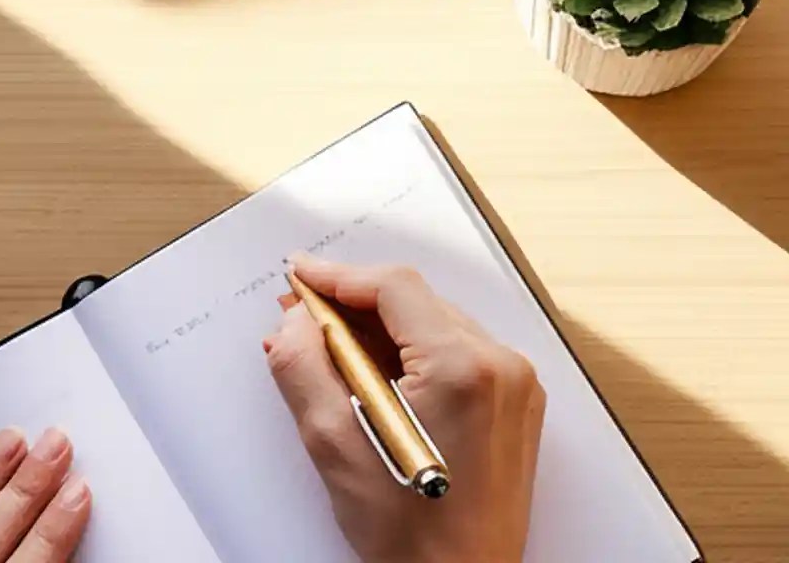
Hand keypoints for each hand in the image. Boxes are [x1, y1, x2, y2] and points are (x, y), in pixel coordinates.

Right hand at [267, 255, 545, 562]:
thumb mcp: (334, 444)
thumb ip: (304, 368)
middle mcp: (501, 367)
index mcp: (464, 369)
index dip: (338, 276)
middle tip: (302, 316)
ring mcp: (515, 386)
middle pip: (415, 302)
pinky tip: (372, 374)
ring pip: (434, 324)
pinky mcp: (513, 405)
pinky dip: (410, 353)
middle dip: (353, 304)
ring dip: (380, 329)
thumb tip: (295, 322)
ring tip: (330, 351)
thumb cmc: (411, 535)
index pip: (394, 288)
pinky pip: (455, 353)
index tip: (301, 275)